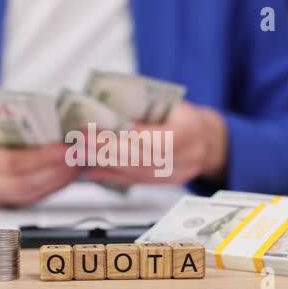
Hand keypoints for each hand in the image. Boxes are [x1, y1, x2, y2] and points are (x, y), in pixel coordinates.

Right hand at [0, 128, 81, 205]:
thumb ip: (17, 122)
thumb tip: (60, 121)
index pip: (10, 161)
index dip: (41, 157)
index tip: (65, 147)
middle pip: (23, 182)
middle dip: (55, 169)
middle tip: (77, 156)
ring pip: (31, 193)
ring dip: (59, 178)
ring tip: (78, 162)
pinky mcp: (6, 202)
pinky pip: (34, 198)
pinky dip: (55, 184)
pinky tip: (69, 172)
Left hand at [85, 102, 227, 185]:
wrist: (208, 142)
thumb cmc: (186, 118)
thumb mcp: (171, 104)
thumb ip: (144, 109)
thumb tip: (106, 108)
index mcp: (188, 131)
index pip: (149, 138)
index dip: (119, 136)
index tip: (93, 129)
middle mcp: (184, 158)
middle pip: (138, 159)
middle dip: (105, 151)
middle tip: (79, 142)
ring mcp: (174, 175)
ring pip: (134, 173)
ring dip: (103, 164)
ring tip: (80, 154)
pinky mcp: (163, 184)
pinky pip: (134, 182)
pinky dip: (110, 176)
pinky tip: (91, 170)